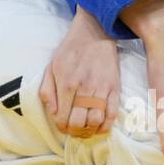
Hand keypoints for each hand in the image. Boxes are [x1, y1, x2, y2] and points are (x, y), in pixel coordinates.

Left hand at [41, 6, 119, 137]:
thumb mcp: (51, 67)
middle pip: (79, 122)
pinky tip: (100, 126)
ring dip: (90, 130)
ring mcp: (101, 89)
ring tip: (86, 128)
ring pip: (96, 120)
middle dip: (74, 131)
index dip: (61, 126)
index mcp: (66, 84)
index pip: (63, 117)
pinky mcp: (115, 88)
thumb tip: (53, 113)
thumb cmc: (70, 50)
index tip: (62, 126)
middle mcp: (84, 89)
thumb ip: (48, 91)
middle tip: (73, 130)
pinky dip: (106, 125)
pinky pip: (113, 113)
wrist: (94, 33)